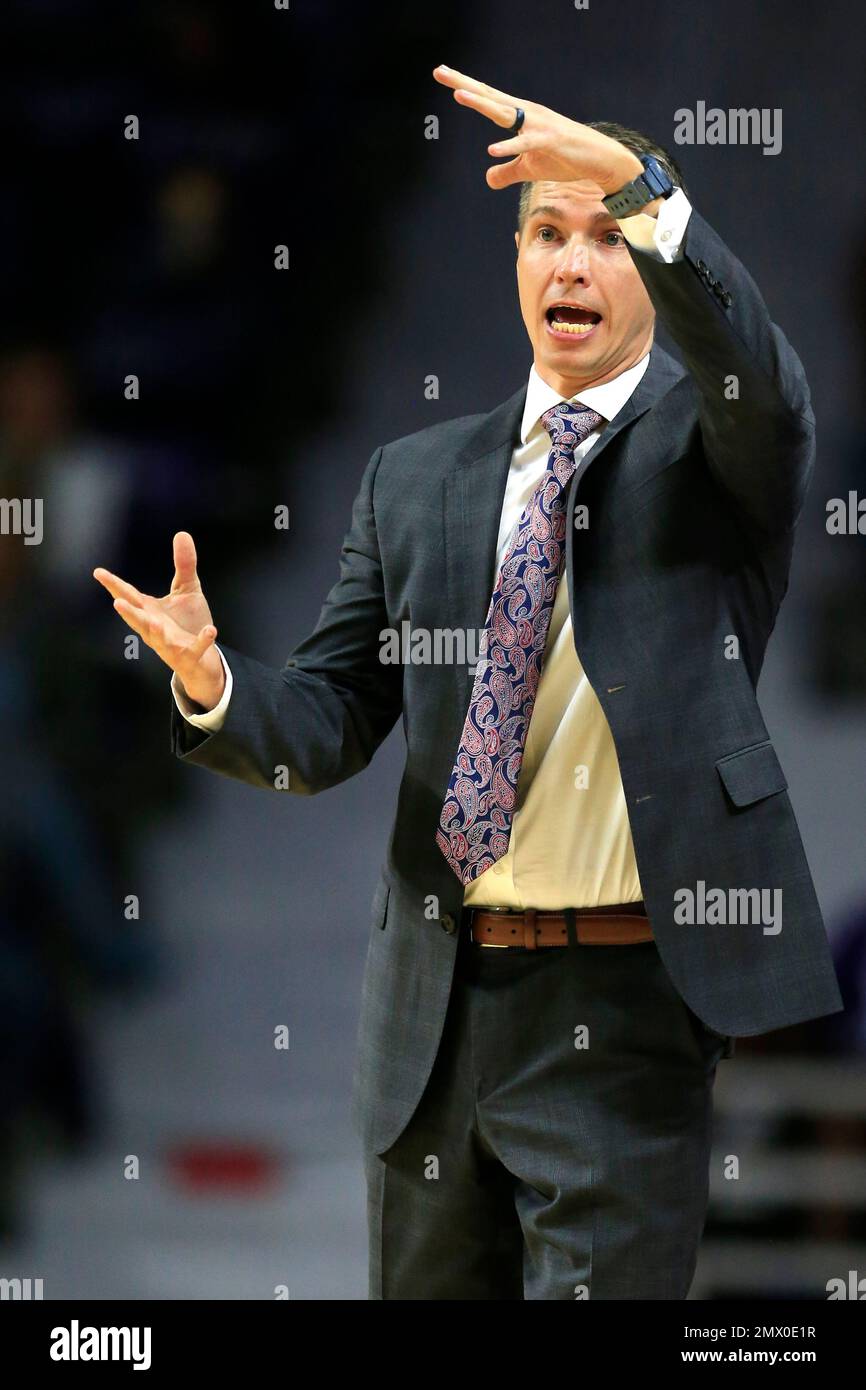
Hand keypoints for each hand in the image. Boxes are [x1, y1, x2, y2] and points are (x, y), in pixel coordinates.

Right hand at [93, 531, 225, 710]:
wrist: (202, 657)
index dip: (114, 585)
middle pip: (138, 619)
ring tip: (154, 623)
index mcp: (150, 611)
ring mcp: (171, 643)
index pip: (129, 595)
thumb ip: (183, 565)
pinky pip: (196, 648)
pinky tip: (211, 630)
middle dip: (129, 612)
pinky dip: (203, 640)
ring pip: (160, 638)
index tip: (98, 572)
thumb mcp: (187, 589)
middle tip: (117, 603)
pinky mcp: (190, 654)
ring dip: (156, 631)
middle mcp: (155, 628)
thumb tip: (182, 534)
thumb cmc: (187, 623)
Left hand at [432, 64, 642, 193]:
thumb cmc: (564, 159)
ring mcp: (539, 125)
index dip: (465, 87)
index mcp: (520, 116)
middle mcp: (527, 113)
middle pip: (490, 97)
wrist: (599, 159)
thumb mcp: (529, 169)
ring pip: (505, 113)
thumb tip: (487, 179)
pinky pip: (526, 144)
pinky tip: (493, 150)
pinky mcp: (551, 141)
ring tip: (459, 95)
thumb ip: (507, 172)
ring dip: (483, 104)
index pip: (488, 99)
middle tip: (439, 71)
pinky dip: (510, 146)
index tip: (443, 74)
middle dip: (464, 84)